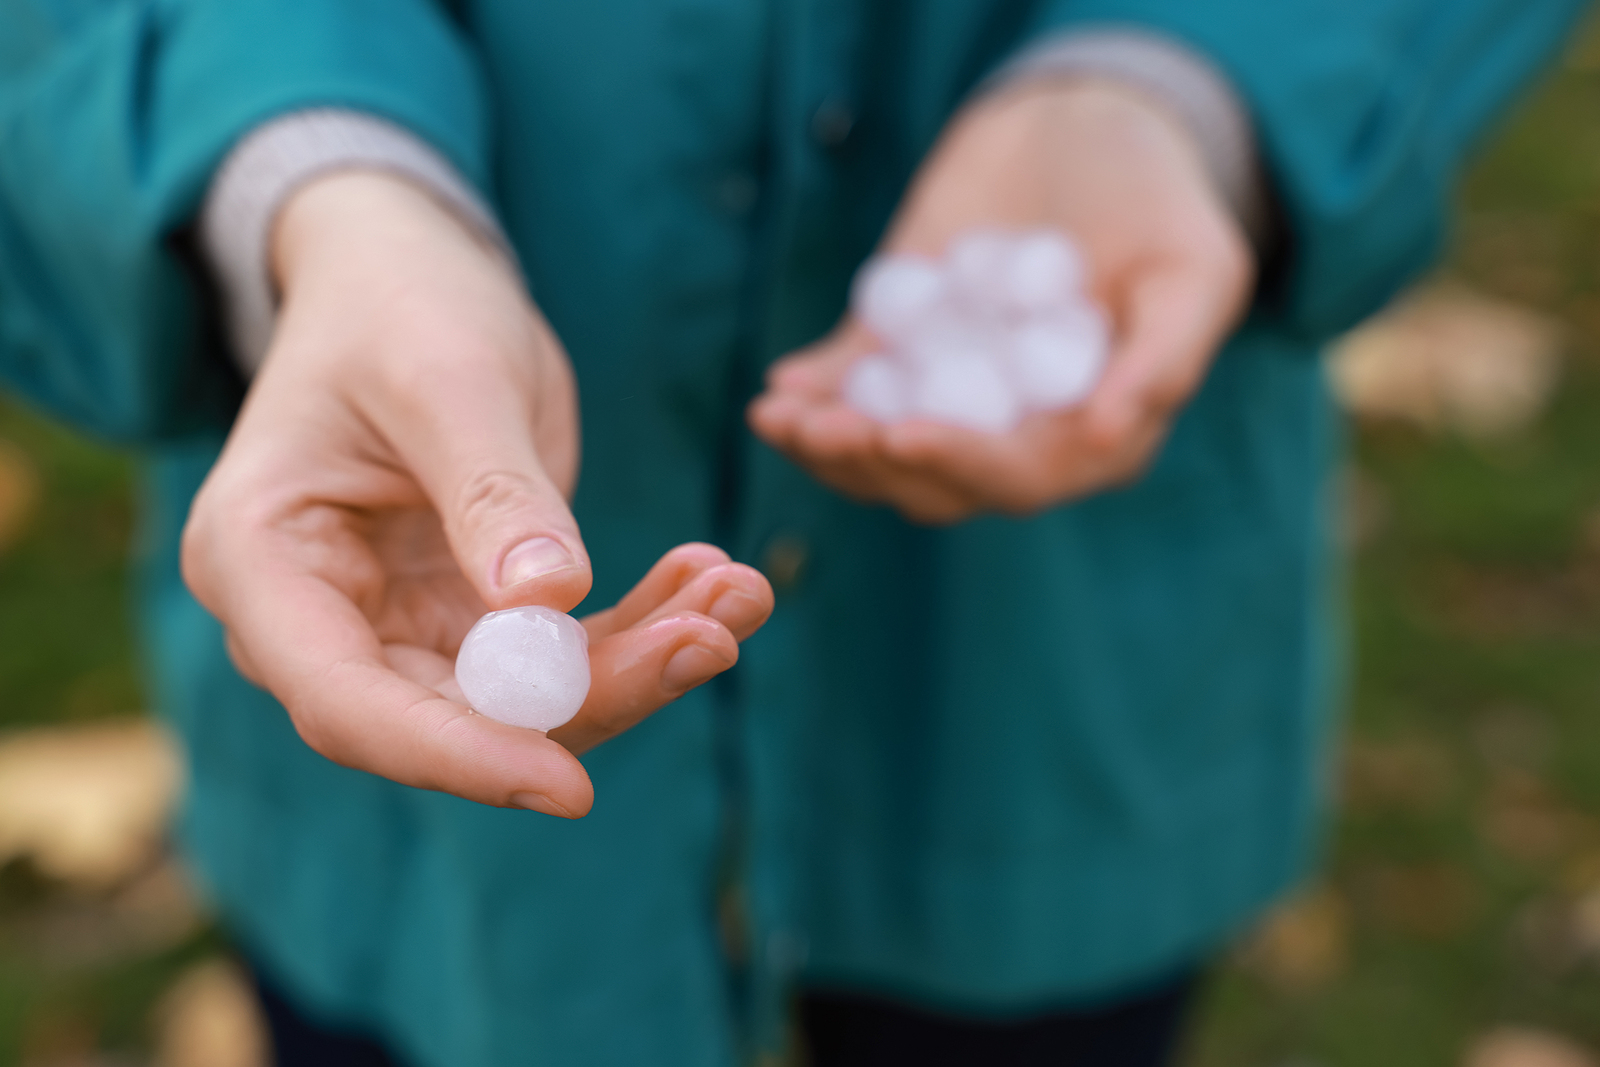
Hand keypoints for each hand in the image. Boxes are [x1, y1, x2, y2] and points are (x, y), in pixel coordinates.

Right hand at [182, 172, 771, 817]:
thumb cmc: (399, 305)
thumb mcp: (449, 380)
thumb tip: (550, 603)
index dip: (458, 755)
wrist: (405, 275)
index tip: (571, 789)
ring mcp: (396, 621)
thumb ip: (493, 492)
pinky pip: (562, 649)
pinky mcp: (468, 613)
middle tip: (714, 634)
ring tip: (739, 594)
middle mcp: (320, 618)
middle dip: (595, 691)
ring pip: (525, 695)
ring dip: (640, 656)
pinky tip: (713, 577)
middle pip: (454, 712)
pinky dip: (641, 622)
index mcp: (261, 563)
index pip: (348, 702)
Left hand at [749, 79, 1254, 523]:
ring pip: (880, 452)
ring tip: (779, 418)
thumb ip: (1166, 356)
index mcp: (1092, 435)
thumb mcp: (1194, 268)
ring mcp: (951, 394)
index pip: (1023, 475)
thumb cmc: (1157, 199)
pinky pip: (850, 389)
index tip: (901, 436)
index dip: (962, 464)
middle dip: (872, 460)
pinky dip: (812, 393)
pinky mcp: (901, 354)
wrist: (1082, 125)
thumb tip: (1108, 436)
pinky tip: (777, 390)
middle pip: (937, 479)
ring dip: (827, 445)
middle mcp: (1016, 431)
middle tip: (821, 428)